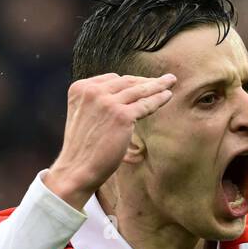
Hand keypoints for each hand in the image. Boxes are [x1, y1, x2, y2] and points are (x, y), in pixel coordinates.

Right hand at [45, 72, 175, 208]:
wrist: (77, 170)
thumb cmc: (81, 150)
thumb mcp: (83, 117)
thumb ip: (97, 104)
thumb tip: (124, 98)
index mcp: (79, 89)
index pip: (111, 79)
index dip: (129, 82)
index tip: (142, 83)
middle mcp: (92, 91)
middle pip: (126, 82)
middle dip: (146, 80)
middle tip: (164, 78)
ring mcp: (107, 102)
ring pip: (138, 90)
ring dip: (158, 85)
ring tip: (170, 81)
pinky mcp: (121, 116)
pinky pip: (146, 104)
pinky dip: (159, 99)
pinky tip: (167, 96)